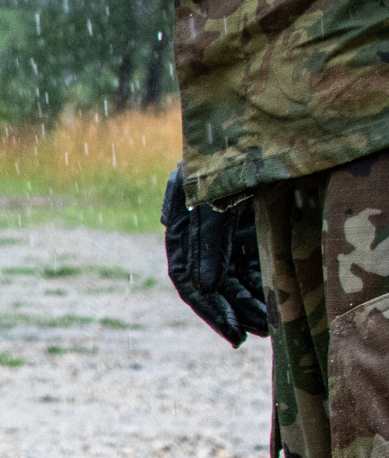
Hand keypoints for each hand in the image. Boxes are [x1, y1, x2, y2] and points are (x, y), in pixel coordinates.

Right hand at [162, 163, 268, 346]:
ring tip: (270, 326)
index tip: (233, 333)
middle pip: (209, 282)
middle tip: (254, 336)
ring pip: (231, 276)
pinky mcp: (244, 225)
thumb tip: (200, 287)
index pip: (187, 277)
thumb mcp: (220, 195)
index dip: (209, 308)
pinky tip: (274, 301)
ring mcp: (223, 228)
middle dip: (232, 310)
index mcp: (183, 222)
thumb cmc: (236, 152)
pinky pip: (248, 262)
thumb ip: (208, 239)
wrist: (262, 121)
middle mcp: (200, 230)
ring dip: (248, 301)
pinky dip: (260, 282)